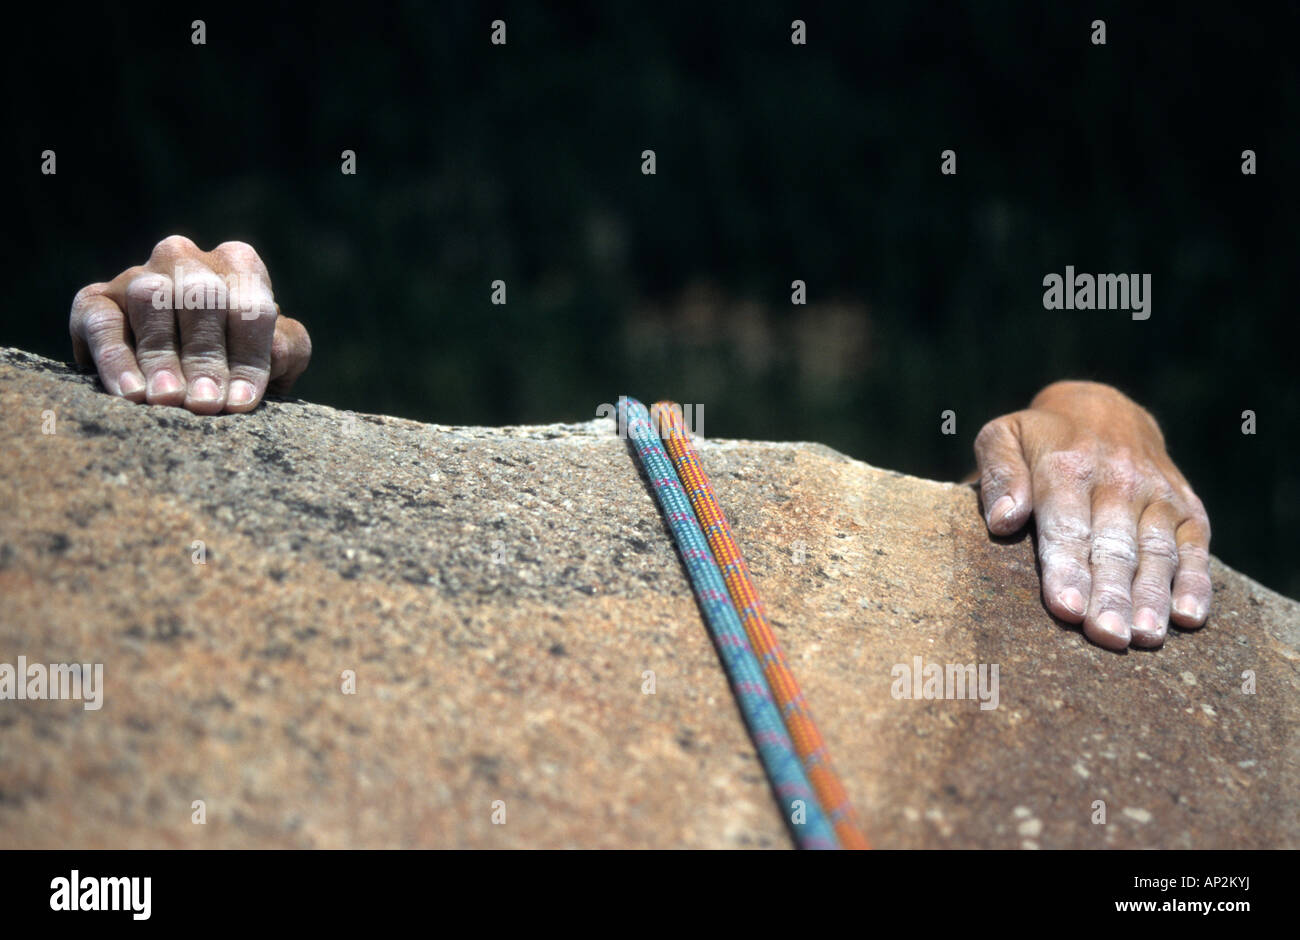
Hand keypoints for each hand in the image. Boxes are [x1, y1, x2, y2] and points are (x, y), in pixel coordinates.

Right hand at [69, 235, 310, 413]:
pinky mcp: (95, 300)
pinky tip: (131, 393)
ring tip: (168, 400)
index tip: (241, 401)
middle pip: (201, 298)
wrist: (181, 375)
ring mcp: (139, 275)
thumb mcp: (276, 357)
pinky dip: (116, 358)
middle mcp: (187, 259)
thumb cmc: (241, 363)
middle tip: (206, 404)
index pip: (250, 308)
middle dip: (206, 356)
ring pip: (151, 300)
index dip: (248, 358)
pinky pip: (102, 322)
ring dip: (162, 355)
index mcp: (239, 265)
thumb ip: (286, 349)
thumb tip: (273, 353)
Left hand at [974, 381, 1210, 650]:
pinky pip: (1195, 547)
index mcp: (1067, 467)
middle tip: (1106, 636)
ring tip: (1145, 637)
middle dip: (1111, 594)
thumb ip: (997, 474)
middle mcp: (1118, 480)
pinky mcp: (1187, 507)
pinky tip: (1189, 617)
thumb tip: (1003, 521)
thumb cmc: (1039, 439)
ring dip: (1152, 596)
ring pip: (1156, 551)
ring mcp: (1157, 494)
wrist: (1104, 410)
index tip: (1066, 608)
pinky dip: (1196, 582)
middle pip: (1114, 547)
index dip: (1067, 569)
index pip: (1067, 527)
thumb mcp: (1002, 436)